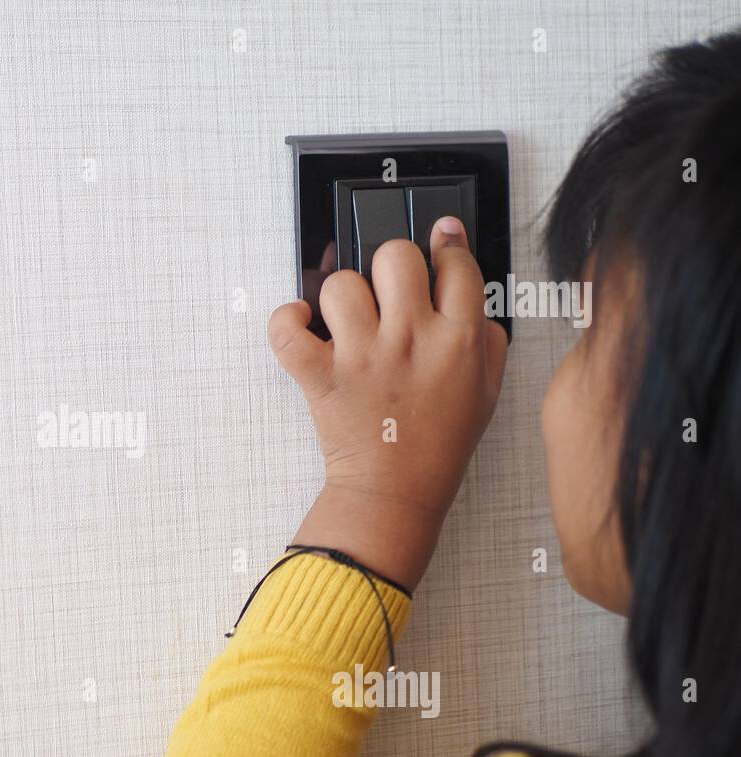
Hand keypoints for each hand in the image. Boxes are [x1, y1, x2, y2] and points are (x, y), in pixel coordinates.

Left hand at [268, 217, 506, 589]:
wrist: (395, 493)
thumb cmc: (438, 446)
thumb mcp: (488, 393)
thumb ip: (489, 341)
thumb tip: (474, 304)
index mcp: (460, 340)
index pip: (456, 263)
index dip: (445, 248)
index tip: (437, 245)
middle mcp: (411, 340)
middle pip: (396, 255)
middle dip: (390, 262)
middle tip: (386, 288)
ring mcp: (363, 357)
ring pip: (340, 284)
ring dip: (338, 295)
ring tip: (343, 317)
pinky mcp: (321, 376)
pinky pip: (287, 330)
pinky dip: (285, 322)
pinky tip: (300, 326)